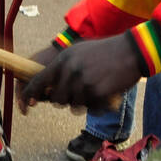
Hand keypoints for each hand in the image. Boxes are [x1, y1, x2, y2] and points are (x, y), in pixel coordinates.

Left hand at [19, 34, 145, 113]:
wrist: (132, 51)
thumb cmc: (105, 52)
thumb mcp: (79, 52)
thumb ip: (63, 67)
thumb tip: (48, 87)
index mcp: (63, 60)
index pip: (38, 80)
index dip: (30, 94)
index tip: (28, 103)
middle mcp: (70, 71)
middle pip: (56, 99)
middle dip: (66, 100)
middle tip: (80, 94)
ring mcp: (84, 82)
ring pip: (74, 106)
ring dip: (83, 104)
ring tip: (95, 91)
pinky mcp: (98, 92)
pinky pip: (91, 109)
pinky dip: (98, 107)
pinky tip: (105, 95)